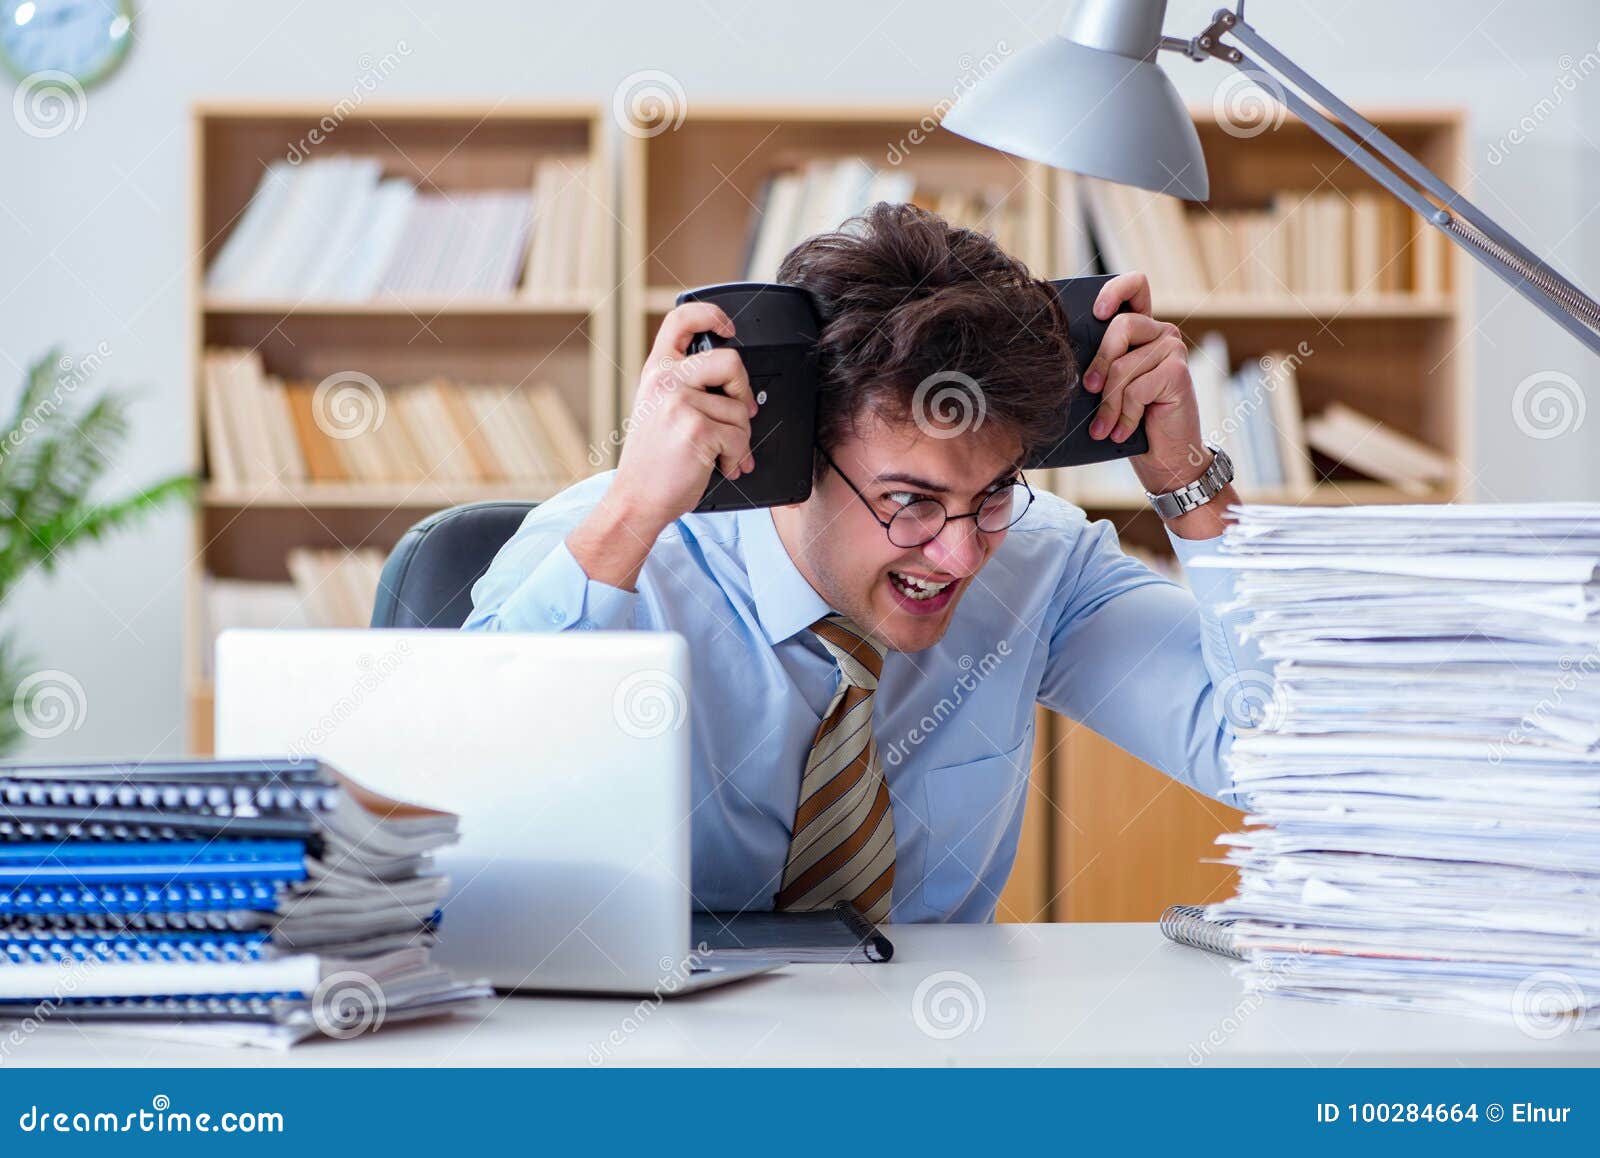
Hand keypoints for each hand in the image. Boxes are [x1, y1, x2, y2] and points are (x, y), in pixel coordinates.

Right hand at [611, 302, 757, 530]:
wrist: (636, 500)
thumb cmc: (651, 463)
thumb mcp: (657, 411)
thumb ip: (684, 387)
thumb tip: (732, 386)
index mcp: (656, 371)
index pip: (681, 319)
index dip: (711, 314)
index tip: (728, 328)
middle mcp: (665, 380)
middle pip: (730, 361)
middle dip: (745, 390)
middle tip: (742, 411)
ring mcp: (680, 403)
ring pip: (740, 409)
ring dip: (741, 439)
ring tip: (723, 455)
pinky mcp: (696, 429)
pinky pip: (740, 437)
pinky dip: (738, 458)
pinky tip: (723, 467)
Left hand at [1080, 271, 1209, 494]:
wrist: (1165, 457)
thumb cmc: (1130, 422)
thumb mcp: (1108, 389)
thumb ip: (1098, 366)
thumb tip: (1064, 360)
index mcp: (1141, 330)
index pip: (1135, 286)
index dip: (1115, 289)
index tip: (1096, 313)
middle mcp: (1160, 333)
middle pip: (1121, 325)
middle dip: (1099, 363)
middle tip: (1089, 390)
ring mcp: (1173, 350)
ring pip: (1124, 366)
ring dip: (1108, 404)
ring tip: (1102, 429)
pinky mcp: (1179, 372)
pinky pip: (1136, 389)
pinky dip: (1124, 416)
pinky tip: (1121, 433)